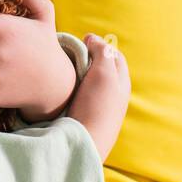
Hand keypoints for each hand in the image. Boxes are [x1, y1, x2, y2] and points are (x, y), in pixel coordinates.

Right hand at [66, 34, 130, 162]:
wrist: (83, 143)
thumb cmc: (97, 107)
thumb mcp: (105, 73)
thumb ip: (102, 52)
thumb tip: (93, 38)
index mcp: (121, 83)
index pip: (113, 55)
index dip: (99, 45)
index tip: (81, 42)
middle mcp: (111, 95)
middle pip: (99, 68)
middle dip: (86, 58)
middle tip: (69, 55)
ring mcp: (96, 107)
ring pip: (86, 82)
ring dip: (75, 73)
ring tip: (62, 70)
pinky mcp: (82, 116)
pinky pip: (76, 95)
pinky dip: (69, 87)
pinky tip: (59, 88)